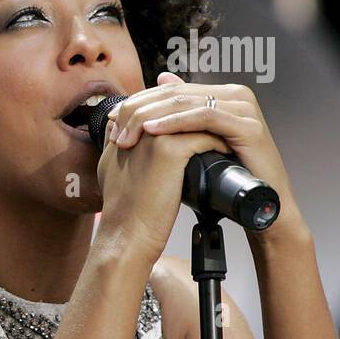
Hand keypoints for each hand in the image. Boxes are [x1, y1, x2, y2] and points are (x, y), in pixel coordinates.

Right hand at [95, 92, 232, 266]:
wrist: (127, 234)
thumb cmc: (125, 213)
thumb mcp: (112, 173)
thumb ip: (119, 150)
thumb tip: (132, 143)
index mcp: (120, 133)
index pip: (152, 106)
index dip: (176, 110)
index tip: (196, 122)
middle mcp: (134, 129)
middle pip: (172, 104)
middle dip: (198, 111)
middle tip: (218, 124)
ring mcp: (150, 136)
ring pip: (191, 116)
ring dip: (212, 123)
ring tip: (227, 134)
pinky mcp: (167, 150)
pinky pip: (203, 135)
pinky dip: (218, 141)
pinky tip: (227, 150)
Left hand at [106, 71, 307, 244]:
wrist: (252, 205)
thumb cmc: (222, 178)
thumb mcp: (192, 143)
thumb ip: (179, 113)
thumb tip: (162, 78)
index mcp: (221, 95)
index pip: (171, 90)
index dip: (138, 102)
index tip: (112, 118)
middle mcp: (234, 95)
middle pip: (176, 94)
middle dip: (139, 110)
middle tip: (115, 127)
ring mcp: (243, 108)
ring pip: (186, 103)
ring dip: (151, 117)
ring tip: (128, 133)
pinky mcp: (248, 125)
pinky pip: (205, 117)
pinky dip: (175, 123)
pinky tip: (153, 131)